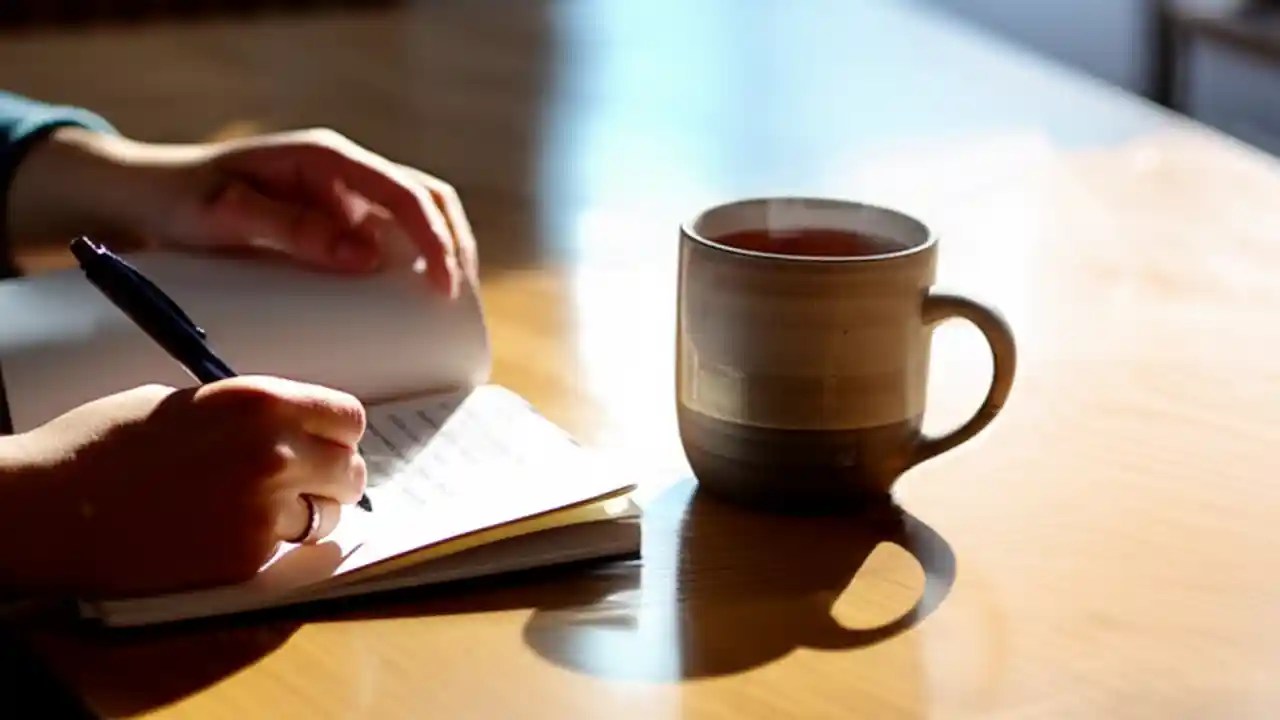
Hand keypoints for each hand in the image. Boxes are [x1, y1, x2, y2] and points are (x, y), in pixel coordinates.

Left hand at [8, 126, 476, 295]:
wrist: (145, 197)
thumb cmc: (178, 202)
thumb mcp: (225, 217)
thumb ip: (293, 230)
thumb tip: (369, 255)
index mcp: (326, 159)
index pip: (406, 193)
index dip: (435, 239)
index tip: (444, 286)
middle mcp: (344, 171)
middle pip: (427, 198)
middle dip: (453, 246)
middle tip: (455, 302)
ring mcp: (343, 194)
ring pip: (416, 215)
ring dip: (440, 253)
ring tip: (445, 304)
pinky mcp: (335, 220)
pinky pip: (390, 236)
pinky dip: (413, 262)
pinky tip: (414, 298)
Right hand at [8, 376, 365, 596]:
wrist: (50, 506)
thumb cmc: (103, 445)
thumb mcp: (184, 402)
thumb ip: (249, 416)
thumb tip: (292, 432)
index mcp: (260, 401)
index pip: (347, 419)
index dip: (337, 435)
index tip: (326, 446)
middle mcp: (274, 452)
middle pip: (349, 471)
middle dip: (329, 480)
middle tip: (303, 487)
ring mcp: (263, 510)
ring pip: (327, 518)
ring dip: (307, 518)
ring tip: (264, 515)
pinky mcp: (246, 561)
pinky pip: (290, 556)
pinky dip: (275, 552)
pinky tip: (237, 541)